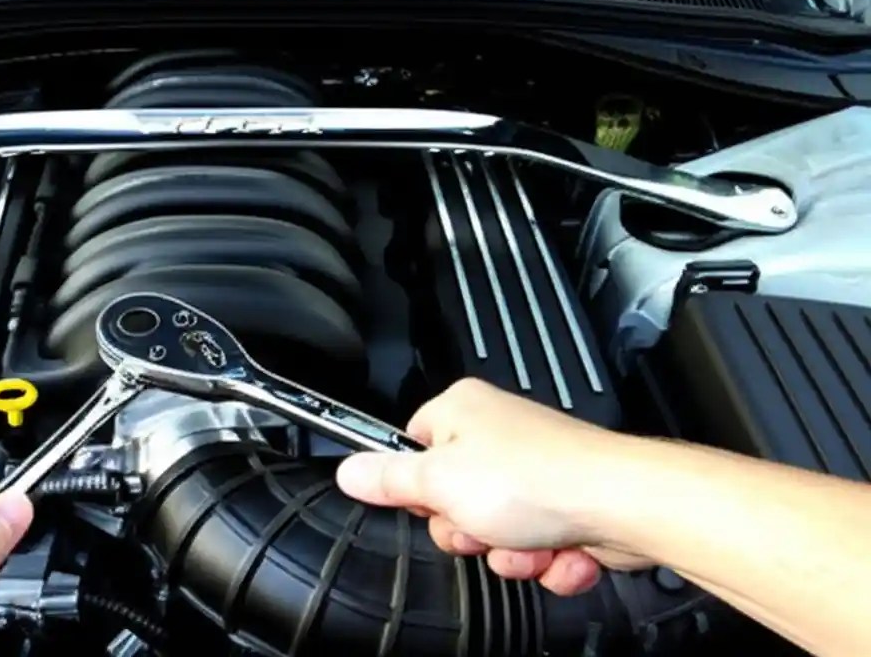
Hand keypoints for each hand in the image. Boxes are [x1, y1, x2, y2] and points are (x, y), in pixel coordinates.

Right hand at [336, 378, 650, 595]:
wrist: (622, 505)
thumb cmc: (539, 479)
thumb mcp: (439, 483)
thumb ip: (387, 479)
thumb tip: (349, 471)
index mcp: (460, 411)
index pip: (411, 449)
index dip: (417, 489)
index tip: (431, 502)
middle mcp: (498, 434)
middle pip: (451, 501)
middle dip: (468, 531)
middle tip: (482, 526)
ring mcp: (535, 470)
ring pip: (495, 532)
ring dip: (510, 554)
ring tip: (530, 543)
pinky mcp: (565, 504)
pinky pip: (536, 546)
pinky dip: (547, 560)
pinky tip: (560, 552)